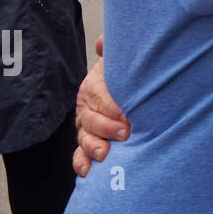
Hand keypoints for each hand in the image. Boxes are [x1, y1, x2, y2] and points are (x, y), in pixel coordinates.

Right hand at [71, 36, 130, 177]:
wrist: (132, 90)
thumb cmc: (126, 77)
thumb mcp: (120, 63)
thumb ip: (113, 53)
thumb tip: (102, 42)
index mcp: (92, 87)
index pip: (98, 97)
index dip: (112, 106)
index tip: (129, 113)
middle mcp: (86, 109)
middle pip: (90, 120)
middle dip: (107, 127)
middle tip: (126, 132)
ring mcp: (86, 128)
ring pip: (84, 139)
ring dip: (93, 147)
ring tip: (105, 154)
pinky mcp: (90, 144)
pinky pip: (80, 156)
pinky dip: (82, 164)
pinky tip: (88, 172)